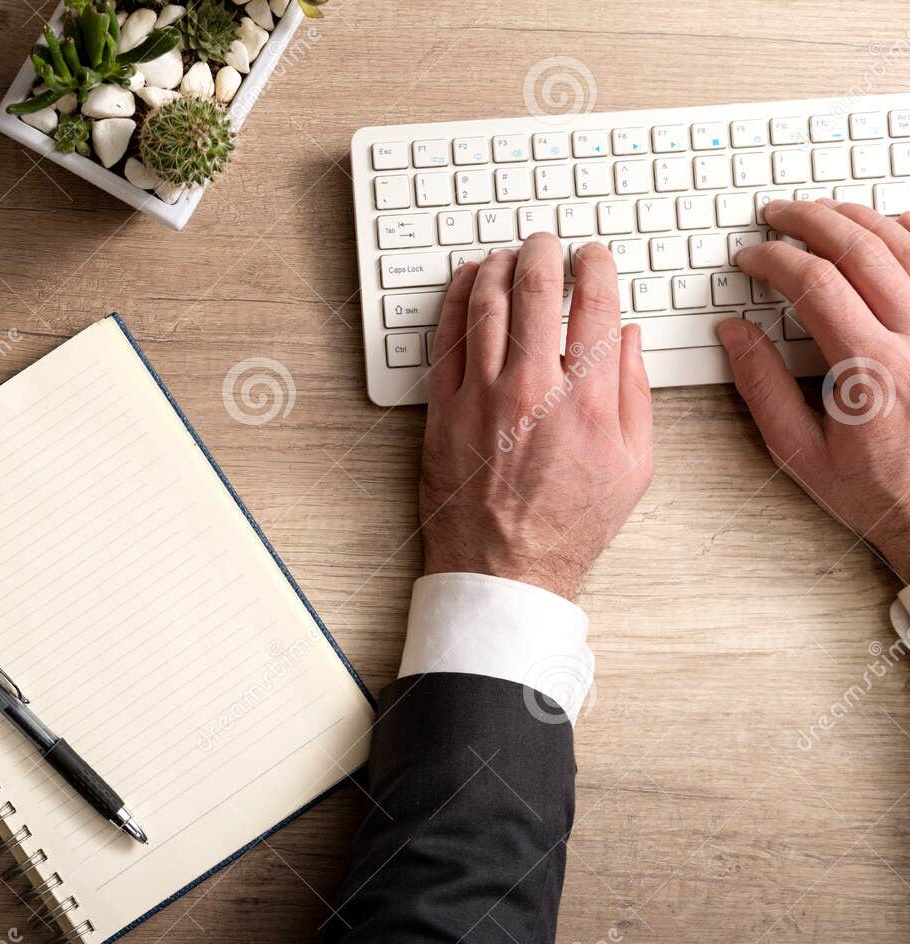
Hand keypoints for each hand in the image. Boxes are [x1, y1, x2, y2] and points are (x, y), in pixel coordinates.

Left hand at [419, 232, 653, 600]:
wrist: (504, 567)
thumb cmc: (569, 523)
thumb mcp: (633, 464)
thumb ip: (634, 392)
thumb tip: (626, 336)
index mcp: (585, 399)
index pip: (593, 305)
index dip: (595, 267)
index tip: (594, 257)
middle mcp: (530, 389)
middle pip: (533, 292)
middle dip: (543, 253)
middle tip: (547, 242)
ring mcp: (480, 398)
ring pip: (484, 306)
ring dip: (497, 268)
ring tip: (508, 256)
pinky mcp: (442, 411)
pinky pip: (444, 340)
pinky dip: (455, 302)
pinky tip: (465, 284)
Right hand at [718, 199, 909, 579]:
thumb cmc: (876, 486)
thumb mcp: (800, 451)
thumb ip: (762, 388)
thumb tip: (734, 334)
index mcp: (868, 370)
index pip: (815, 285)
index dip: (776, 260)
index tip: (753, 257)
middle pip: (860, 250)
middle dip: (812, 222)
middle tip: (780, 216)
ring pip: (904, 243)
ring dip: (859, 219)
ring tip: (824, 213)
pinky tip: (888, 227)